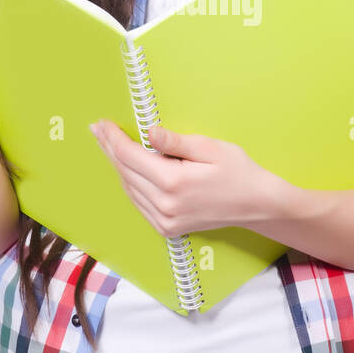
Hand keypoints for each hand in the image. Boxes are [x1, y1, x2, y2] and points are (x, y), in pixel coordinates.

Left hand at [89, 120, 279, 237]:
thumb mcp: (210, 147)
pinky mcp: (167, 228)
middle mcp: (164, 205)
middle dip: (109, 148)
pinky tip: (126, 169)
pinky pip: (138, 203)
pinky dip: (129, 184)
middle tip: (97, 129)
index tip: (101, 123)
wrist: (256, 204)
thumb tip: (148, 132)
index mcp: (173, 181)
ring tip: (108, 145)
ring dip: (117, 165)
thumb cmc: (237, 170)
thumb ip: (175, 141)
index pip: (130, 156)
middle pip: (125, 172)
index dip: (112, 138)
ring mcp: (164, 220)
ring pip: (129, 188)